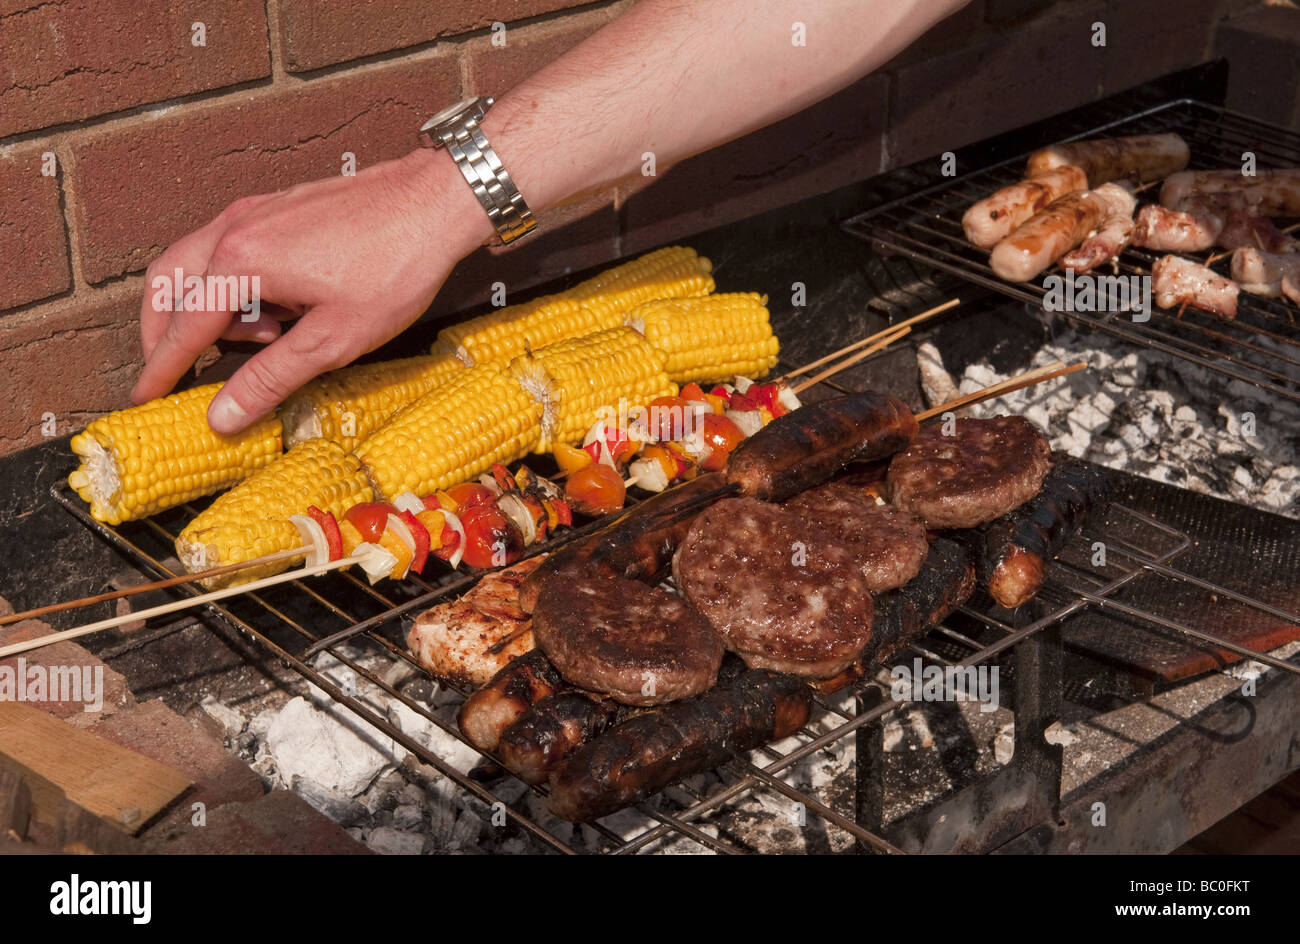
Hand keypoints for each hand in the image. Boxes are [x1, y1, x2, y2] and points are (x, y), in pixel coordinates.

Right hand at [131, 149, 488, 433]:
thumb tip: (222, 416)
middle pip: (168, 284)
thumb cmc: (395, 267)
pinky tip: (279, 309)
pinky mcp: (277, 206)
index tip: (145, 397)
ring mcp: (254, 211)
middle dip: (164, 333)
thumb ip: (270, 378)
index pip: (182, 326)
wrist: (436, 203)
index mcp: (240, 262)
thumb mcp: (332, 339)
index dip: (161, 368)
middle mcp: (234, 229)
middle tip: (176, 373)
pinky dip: (231, 283)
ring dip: (203, 307)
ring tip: (260, 340)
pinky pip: (228, 247)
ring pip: (195, 262)